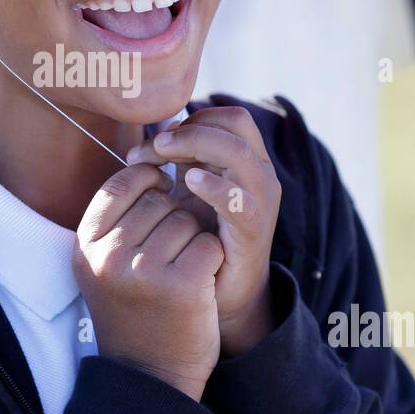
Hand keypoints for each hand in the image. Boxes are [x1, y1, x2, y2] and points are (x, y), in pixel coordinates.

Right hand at [73, 163, 225, 400]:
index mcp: (85, 243)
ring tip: (180, 272)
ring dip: (193, 240)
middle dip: (173, 218)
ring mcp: (144, 271)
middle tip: (167, 255)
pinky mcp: (182, 285)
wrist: (150, 373)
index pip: (121, 183)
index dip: (148, 182)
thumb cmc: (133, 307)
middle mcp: (108, 255)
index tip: (160, 197)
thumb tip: (147, 153)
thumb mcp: (105, 261)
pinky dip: (211, 260)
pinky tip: (199, 284)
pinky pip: (209, 244)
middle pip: (159, 200)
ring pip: (187, 219)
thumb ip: (117, 215)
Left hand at [124, 107, 281, 357]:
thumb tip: (154, 131)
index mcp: (245, 161)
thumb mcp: (188, 193)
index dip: (189, 120)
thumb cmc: (200, 241)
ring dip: (195, 146)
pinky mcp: (254, 231)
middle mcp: (259, 174)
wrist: (221, 296)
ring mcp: (260, 201)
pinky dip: (214, 186)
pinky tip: (188, 183)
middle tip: (154, 147)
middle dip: (189, 128)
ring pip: (238, 153)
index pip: (224, 117)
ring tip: (163, 155)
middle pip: (235, 124)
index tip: (154, 142)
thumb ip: (178, 162)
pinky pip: (241, 200)